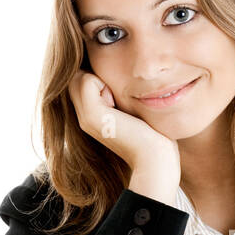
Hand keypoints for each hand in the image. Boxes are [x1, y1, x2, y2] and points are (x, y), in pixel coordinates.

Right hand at [67, 70, 180, 186]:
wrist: (155, 160)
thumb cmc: (154, 135)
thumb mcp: (135, 108)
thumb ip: (122, 93)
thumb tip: (120, 74)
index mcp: (93, 115)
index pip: (83, 77)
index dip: (100, 75)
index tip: (122, 97)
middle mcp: (84, 116)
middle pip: (78, 74)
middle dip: (99, 74)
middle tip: (121, 98)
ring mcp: (85, 117)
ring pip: (80, 75)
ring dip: (102, 78)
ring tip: (120, 103)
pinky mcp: (91, 115)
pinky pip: (86, 79)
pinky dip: (105, 83)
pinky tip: (119, 105)